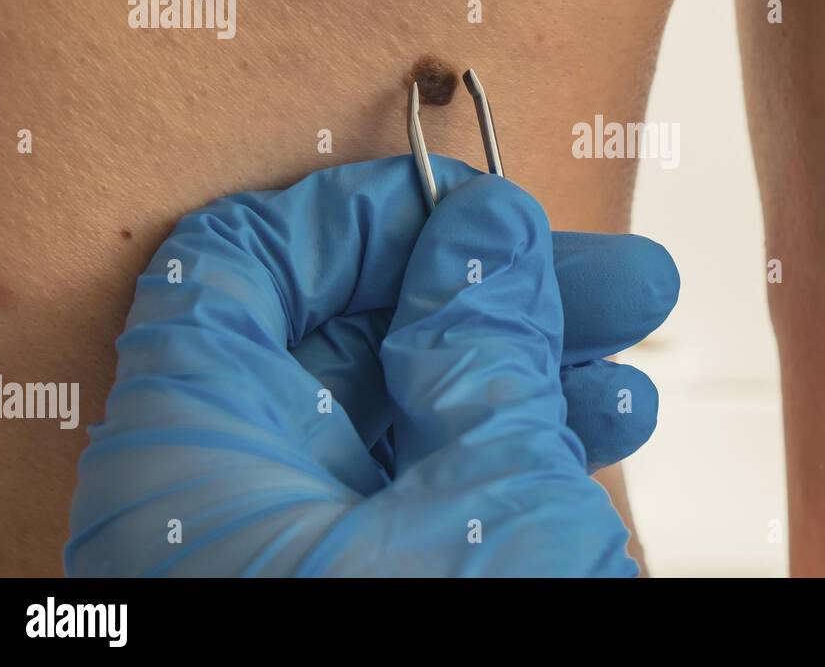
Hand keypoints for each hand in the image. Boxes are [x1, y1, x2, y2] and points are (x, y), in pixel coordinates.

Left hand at [65, 156, 677, 575]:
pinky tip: (608, 425)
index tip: (470, 203)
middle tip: (604, 271)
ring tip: (630, 349)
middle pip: (346, 339)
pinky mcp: (365, 592)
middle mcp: (227, 510)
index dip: (359, 217)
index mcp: (194, 468)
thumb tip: (487, 226)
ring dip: (526, 370)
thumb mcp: (484, 498)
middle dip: (487, 295)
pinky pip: (430, 492)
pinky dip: (517, 449)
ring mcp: (299, 560)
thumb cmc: (444, 662)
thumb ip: (480, 345)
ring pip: (406, 417)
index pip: (234, 267)